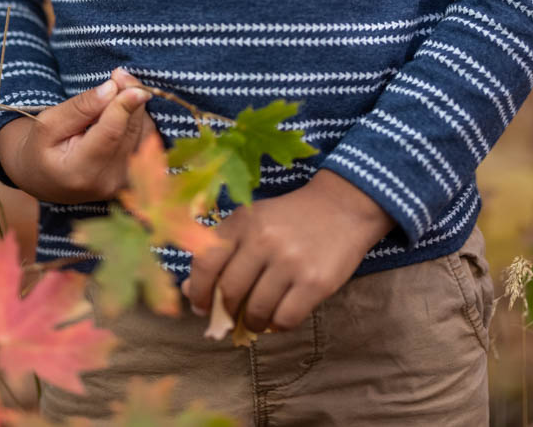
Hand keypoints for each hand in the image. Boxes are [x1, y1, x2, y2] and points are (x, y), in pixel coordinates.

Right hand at [0, 67, 158, 204]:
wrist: (45, 180)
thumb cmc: (41, 149)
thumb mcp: (48, 124)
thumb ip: (80, 108)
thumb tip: (111, 88)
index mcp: (80, 172)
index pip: (111, 133)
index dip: (123, 103)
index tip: (124, 77)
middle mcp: (107, 182)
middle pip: (130, 130)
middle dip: (129, 97)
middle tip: (119, 75)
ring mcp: (123, 183)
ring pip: (142, 133)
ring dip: (134, 107)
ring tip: (114, 94)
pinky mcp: (133, 177)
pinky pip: (147, 139)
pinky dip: (137, 119)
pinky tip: (121, 112)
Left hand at [179, 169, 394, 332]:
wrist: (342, 207)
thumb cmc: (290, 219)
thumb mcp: (254, 223)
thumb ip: (223, 252)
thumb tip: (190, 290)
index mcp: (243, 221)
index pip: (205, 263)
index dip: (198, 291)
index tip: (202, 307)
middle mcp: (263, 240)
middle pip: (230, 292)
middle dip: (227, 311)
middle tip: (233, 316)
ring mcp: (290, 262)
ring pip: (256, 311)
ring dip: (253, 322)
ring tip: (258, 316)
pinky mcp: (314, 283)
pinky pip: (284, 320)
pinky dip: (277, 325)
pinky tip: (280, 314)